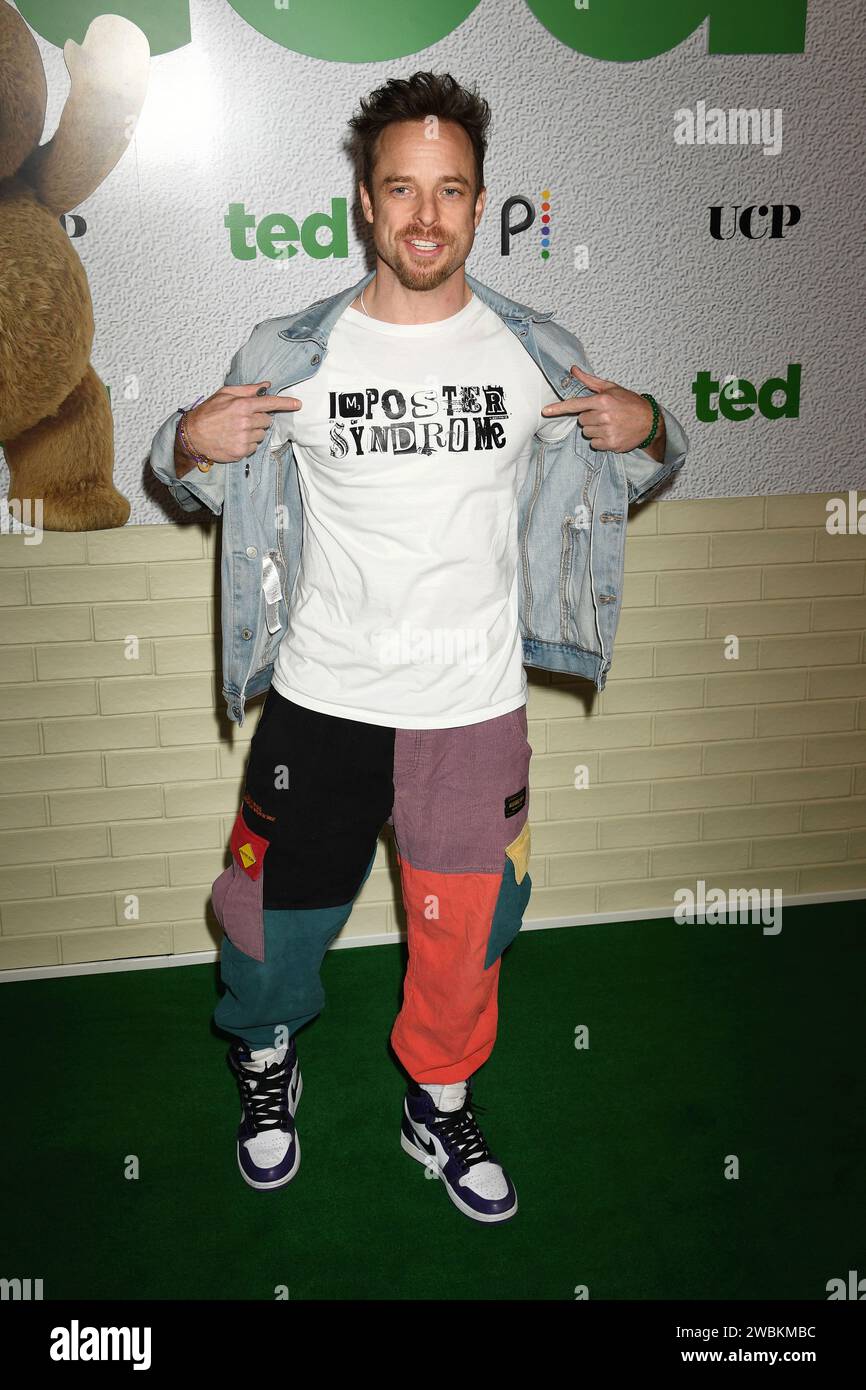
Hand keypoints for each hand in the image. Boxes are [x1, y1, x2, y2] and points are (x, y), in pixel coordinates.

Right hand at [184, 382, 301, 463]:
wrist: (193, 436)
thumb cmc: (208, 413)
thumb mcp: (224, 394)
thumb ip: (247, 389)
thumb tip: (266, 385)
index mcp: (242, 405)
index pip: (270, 403)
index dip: (286, 403)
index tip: (298, 404)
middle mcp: (245, 422)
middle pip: (267, 420)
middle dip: (260, 419)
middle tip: (245, 419)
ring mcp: (244, 438)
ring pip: (262, 435)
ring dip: (254, 432)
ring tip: (237, 429)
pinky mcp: (241, 451)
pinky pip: (254, 446)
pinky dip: (248, 443)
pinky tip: (235, 439)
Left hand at [541, 364, 660, 453]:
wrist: (650, 422)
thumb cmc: (630, 403)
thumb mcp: (611, 388)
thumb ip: (590, 381)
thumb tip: (573, 370)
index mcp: (603, 400)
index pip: (575, 404)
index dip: (559, 408)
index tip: (546, 411)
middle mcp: (604, 416)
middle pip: (581, 420)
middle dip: (589, 418)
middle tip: (603, 415)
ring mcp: (608, 431)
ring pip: (586, 432)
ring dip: (594, 430)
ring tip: (609, 425)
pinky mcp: (611, 444)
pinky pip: (594, 444)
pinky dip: (600, 440)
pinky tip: (611, 434)